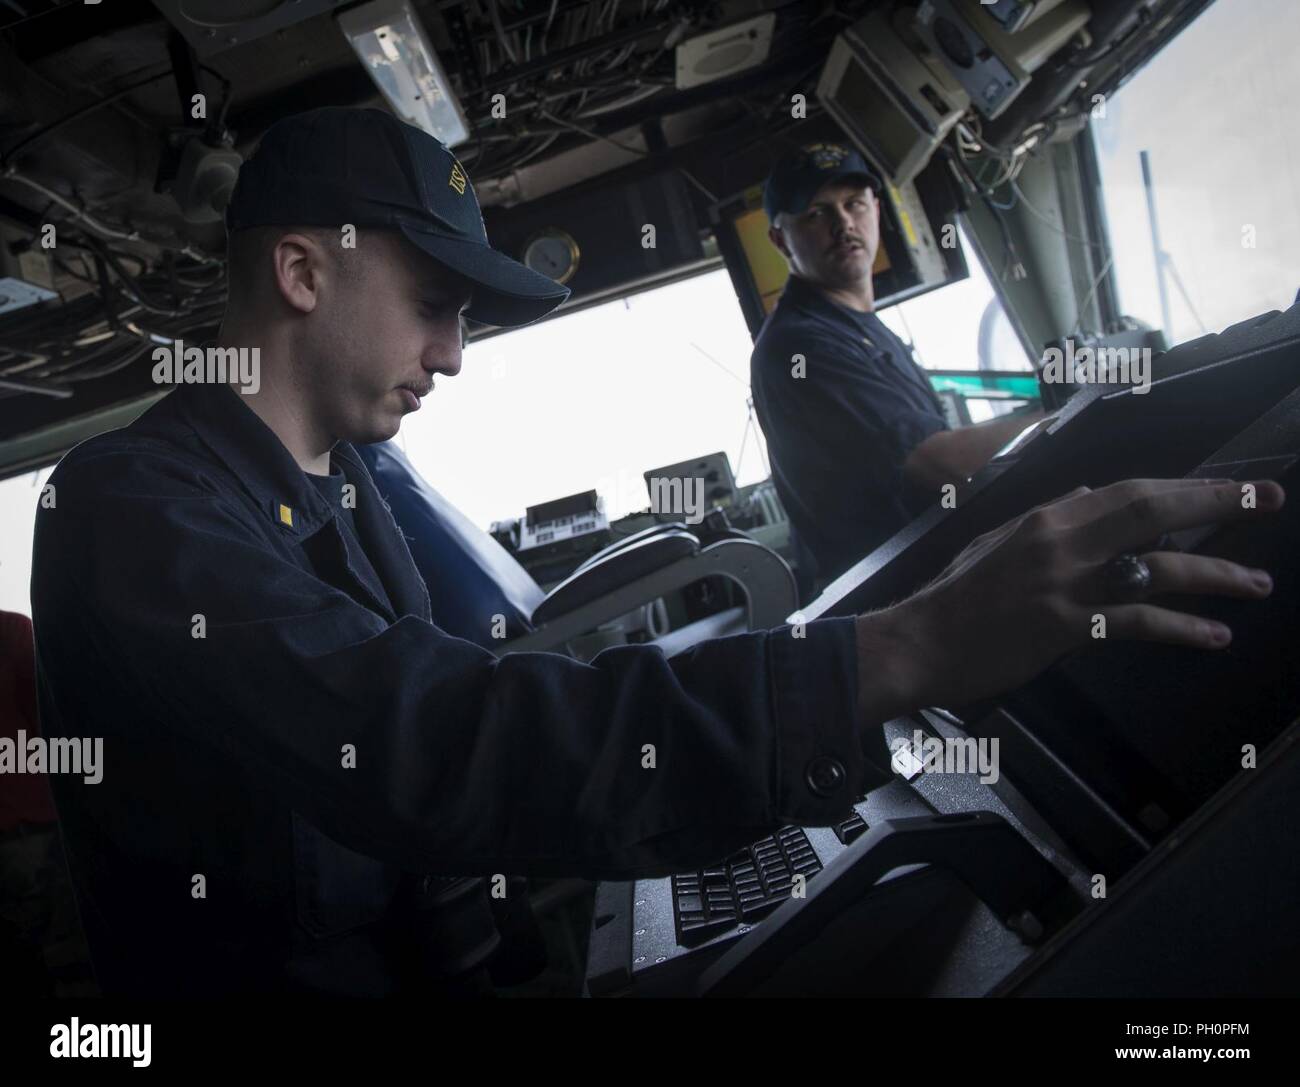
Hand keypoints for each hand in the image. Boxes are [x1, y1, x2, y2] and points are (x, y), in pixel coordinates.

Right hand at [855, 478, 1284, 722]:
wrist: (918, 642)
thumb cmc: (954, 599)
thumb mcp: (996, 544)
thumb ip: (1047, 520)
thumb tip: (1089, 495)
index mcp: (1044, 517)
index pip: (1128, 489)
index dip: (1186, 486)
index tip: (1233, 484)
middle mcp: (1060, 540)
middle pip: (1152, 510)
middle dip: (1216, 503)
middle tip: (1267, 499)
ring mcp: (1064, 583)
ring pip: (1156, 568)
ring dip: (1215, 575)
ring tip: (1257, 583)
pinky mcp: (1065, 626)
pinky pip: (1137, 623)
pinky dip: (1181, 628)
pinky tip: (1214, 635)